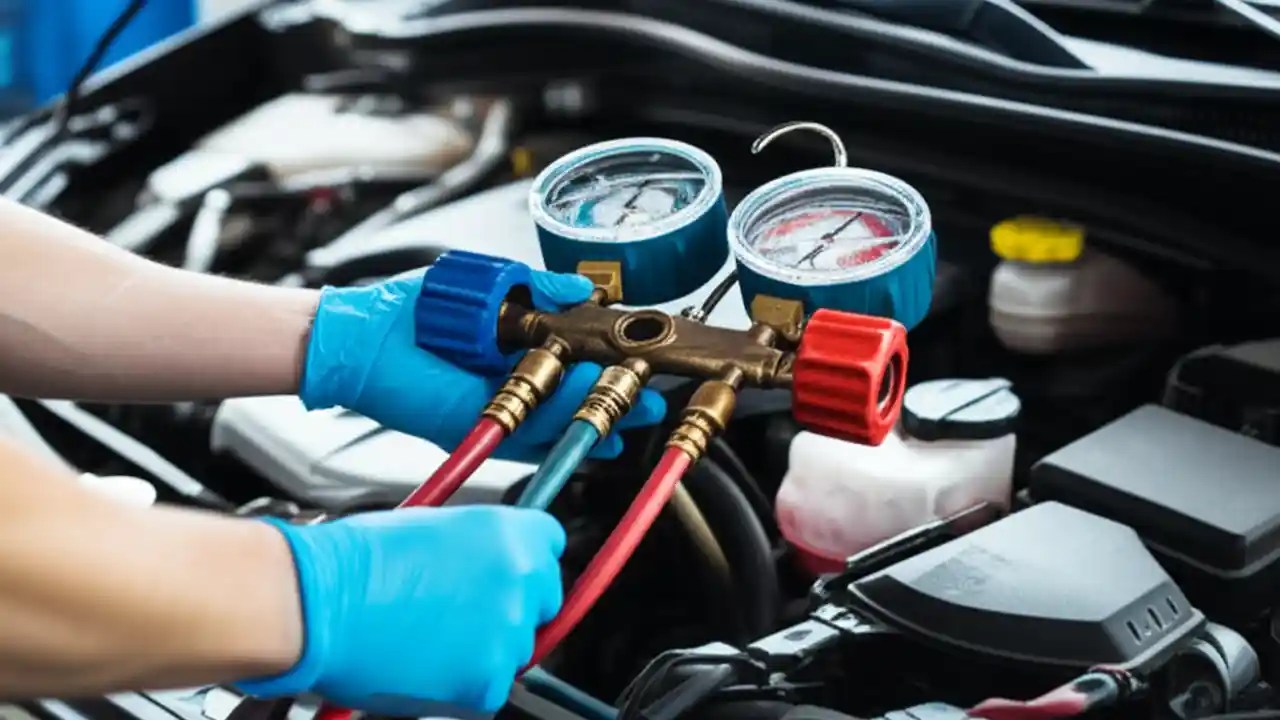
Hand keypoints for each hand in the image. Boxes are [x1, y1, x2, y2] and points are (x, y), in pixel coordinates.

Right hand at [236, 506, 564, 714]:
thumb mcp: (434, 529)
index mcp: (510, 533)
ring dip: (484, 649)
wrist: (320, 602)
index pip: (551, 544)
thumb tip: (487, 564)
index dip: (526, 561)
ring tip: (429, 638)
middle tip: (465, 614)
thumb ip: (477, 548)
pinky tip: (424, 664)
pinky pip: (488, 689)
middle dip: (512, 609)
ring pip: (515, 650)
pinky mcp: (486, 682)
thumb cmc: (358, 561)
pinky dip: (462, 686)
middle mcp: (520, 580)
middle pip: (543, 600)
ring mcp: (507, 634)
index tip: (511, 574)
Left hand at [299, 269, 664, 460]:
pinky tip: (583, 406)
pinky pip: (527, 431)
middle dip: (619, 407)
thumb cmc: (409, 311)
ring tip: (630, 400)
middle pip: (577, 405)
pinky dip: (557, 421)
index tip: (643, 365)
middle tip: (653, 401)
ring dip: (597, 414)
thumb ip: (539, 285)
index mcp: (518, 353)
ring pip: (559, 422)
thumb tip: (581, 289)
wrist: (361, 336)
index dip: (613, 372)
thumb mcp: (490, 284)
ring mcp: (498, 408)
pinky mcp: (478, 423)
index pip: (577, 369)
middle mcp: (513, 385)